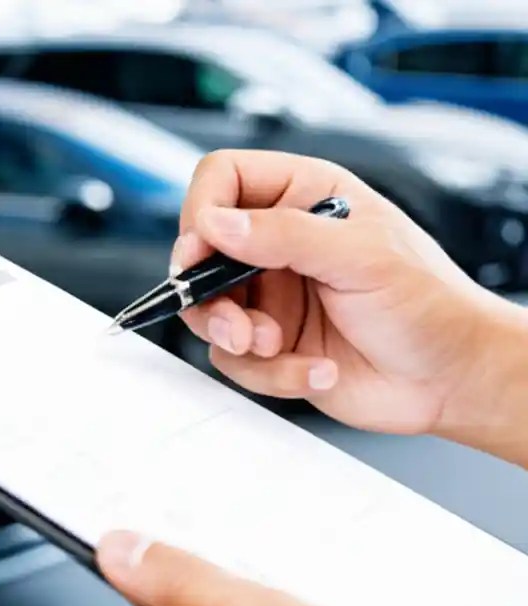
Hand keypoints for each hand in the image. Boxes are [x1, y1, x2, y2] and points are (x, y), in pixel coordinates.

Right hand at [173, 149, 527, 443]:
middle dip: (208, 291)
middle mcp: (279, 243)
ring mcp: (271, 295)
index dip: (203, 209)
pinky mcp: (269, 344)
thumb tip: (217, 225)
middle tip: (232, 318)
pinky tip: (316, 369)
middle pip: (200, 251)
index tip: (203, 247)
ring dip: (234, 335)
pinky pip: (234, 360)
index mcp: (304, 196)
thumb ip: (283, 235)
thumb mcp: (360, 256)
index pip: (224, 180)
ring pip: (208, 310)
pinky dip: (270, 373)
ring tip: (271, 345)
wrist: (451, 380)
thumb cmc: (430, 306)